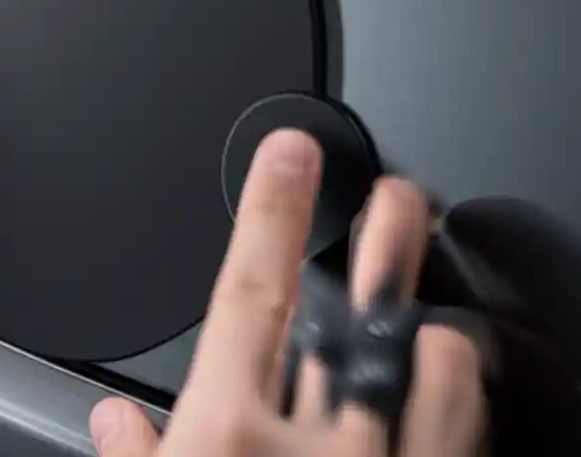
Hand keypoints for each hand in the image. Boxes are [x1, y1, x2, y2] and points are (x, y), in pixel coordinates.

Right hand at [89, 131, 487, 455]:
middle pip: (362, 315)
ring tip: (435, 317)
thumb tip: (117, 425)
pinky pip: (463, 441)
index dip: (272, 213)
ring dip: (435, 335)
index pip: (250, 295)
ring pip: (435, 374)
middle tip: (401, 195)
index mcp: (229, 437)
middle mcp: (316, 450)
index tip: (290, 154)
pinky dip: (461, 411)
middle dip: (387, 242)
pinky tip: (458, 400)